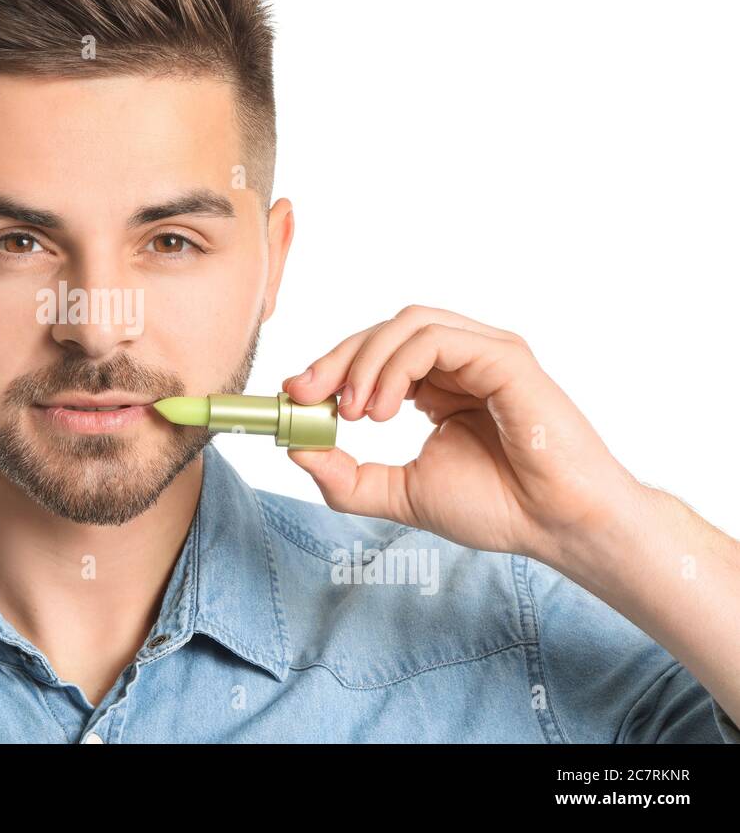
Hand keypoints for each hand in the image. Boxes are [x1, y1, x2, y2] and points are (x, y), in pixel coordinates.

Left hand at [282, 304, 646, 560]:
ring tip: (355, 412)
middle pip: (383, 331)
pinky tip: (385, 408)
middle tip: (304, 394)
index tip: (294, 397)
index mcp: (438, 386)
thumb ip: (347, 475)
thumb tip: (295, 449)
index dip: (329, 369)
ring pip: (407, 324)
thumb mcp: (401, 493)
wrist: (555, 527)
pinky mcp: (504, 356)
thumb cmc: (497, 508)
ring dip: (366, 361)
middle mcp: (460, 362)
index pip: (374, 355)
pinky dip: (397, 364)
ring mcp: (484, 353)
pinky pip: (436, 337)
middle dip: (335, 359)